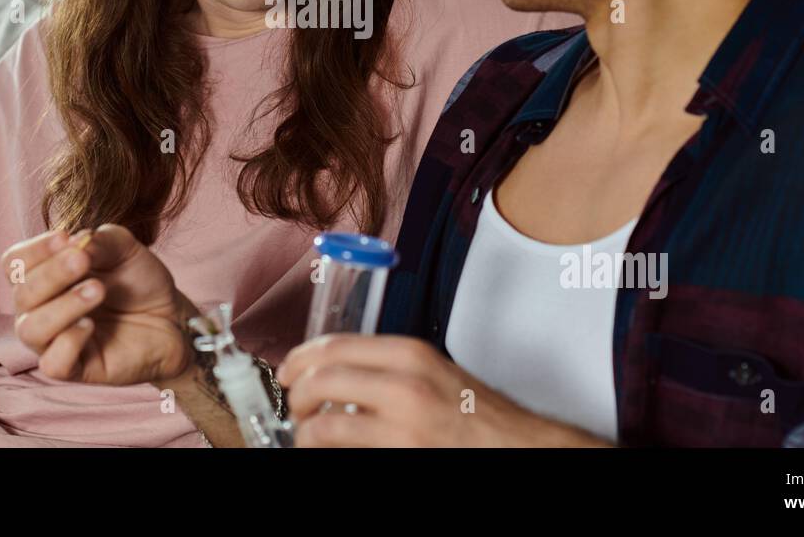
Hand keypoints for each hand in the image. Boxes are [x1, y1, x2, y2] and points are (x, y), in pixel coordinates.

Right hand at [2, 226, 194, 385]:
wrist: (172, 316)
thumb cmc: (139, 282)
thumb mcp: (124, 248)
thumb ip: (99, 241)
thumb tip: (76, 242)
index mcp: (45, 277)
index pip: (14, 264)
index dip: (34, 250)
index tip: (65, 237)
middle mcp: (42, 310)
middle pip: (21, 294)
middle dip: (52, 273)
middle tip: (83, 259)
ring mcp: (56, 341)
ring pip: (30, 330)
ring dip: (62, 305)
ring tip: (98, 290)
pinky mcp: (76, 369)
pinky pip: (53, 363)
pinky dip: (68, 342)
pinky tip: (90, 325)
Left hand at [277, 334, 608, 446]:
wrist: (515, 446)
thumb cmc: (477, 413)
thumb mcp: (434, 369)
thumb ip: (388, 364)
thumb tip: (335, 368)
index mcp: (410, 355)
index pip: (334, 346)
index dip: (300, 358)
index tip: (288, 369)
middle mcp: (404, 387)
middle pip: (320, 381)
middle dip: (295, 395)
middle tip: (294, 404)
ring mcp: (401, 429)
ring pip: (323, 427)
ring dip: (305, 433)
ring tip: (308, 436)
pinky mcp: (400, 457)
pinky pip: (345, 454)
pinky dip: (328, 453)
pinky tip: (332, 451)